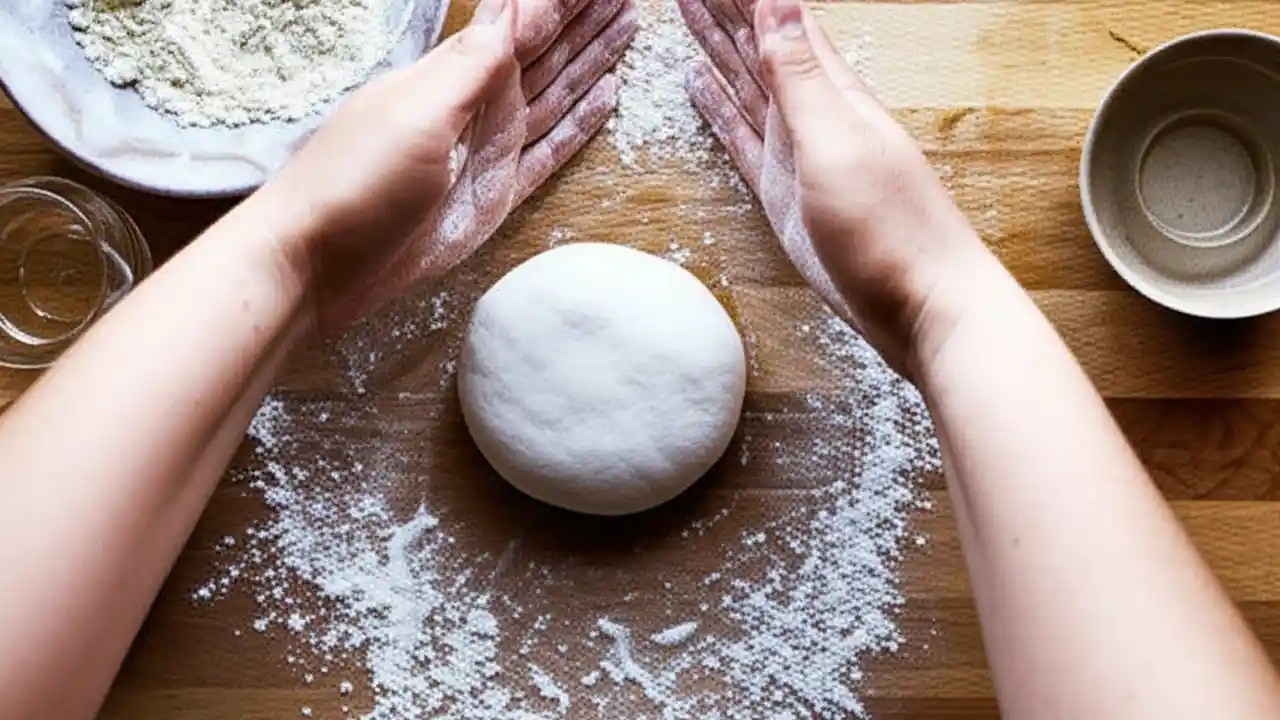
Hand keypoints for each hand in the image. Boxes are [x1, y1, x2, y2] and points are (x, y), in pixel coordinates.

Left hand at [256, 0, 637, 332]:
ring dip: (590, 60)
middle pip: (545, 50)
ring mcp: (489, 150)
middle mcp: (477, 105)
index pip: (521, 21)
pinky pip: (550, 151)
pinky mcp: (496, 195)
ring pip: (555, 93)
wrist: (319, 263)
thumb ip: (471, 63)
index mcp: (454, 74)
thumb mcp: (415, 112)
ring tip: (626, 25)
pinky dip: (579, 125)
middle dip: (583, 19)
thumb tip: (514, 3)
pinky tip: (606, 97)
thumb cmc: (353, 181)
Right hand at [679, 0, 993, 376]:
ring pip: (748, 88)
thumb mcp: (837, 143)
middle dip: (725, 12)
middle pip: (760, 47)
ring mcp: (801, 156)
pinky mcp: (788, 197)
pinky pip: (744, 140)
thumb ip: (799, 76)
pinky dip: (720, 112)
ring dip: (719, 52)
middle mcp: (815, 116)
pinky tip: (702, 90)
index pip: (781, 22)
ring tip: (689, 16)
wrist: (925, 307)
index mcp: (832, 94)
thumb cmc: (893, 231)